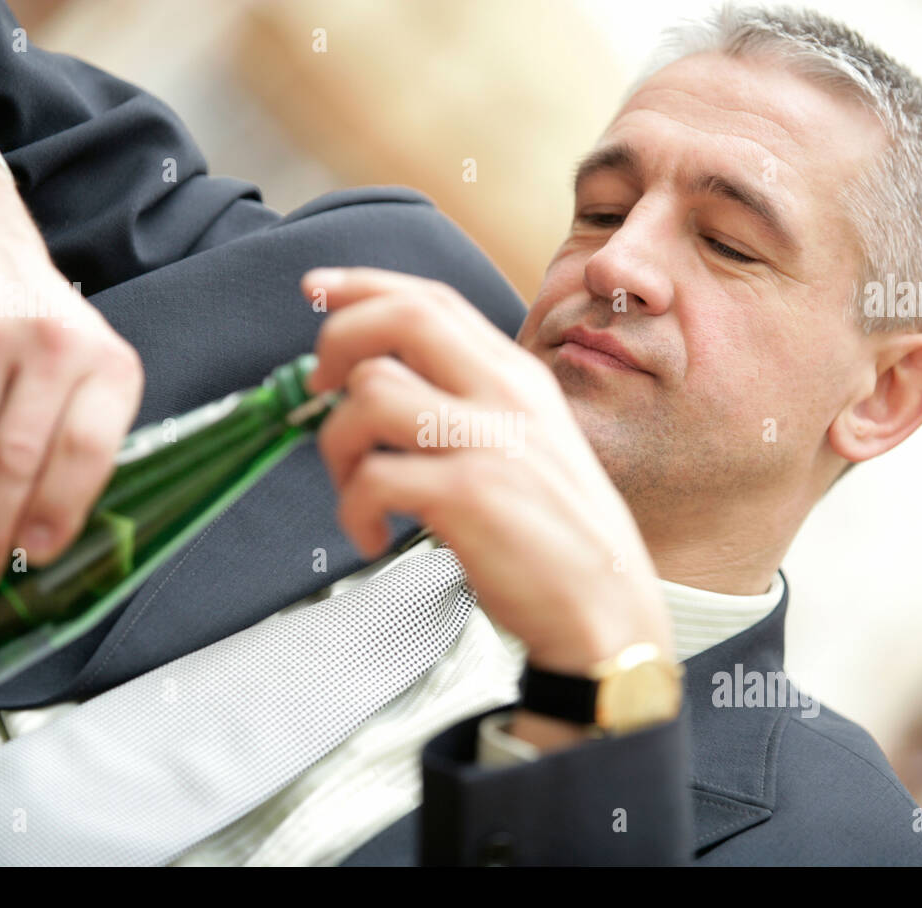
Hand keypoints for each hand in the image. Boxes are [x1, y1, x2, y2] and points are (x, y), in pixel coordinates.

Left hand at [302, 267, 672, 678]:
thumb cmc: (556, 539)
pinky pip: (373, 477)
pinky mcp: (469, 494)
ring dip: (337, 445)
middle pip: (401, 319)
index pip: (432, 299)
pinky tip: (372, 535)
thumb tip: (376, 387)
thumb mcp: (525, 446)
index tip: (316, 290)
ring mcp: (489, 440)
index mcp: (517, 377)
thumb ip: (466, 407)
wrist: (605, 608)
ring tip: (355, 489)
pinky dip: (353, 511)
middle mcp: (506, 394)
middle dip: (336, 342)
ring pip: (371, 393)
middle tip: (317, 387)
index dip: (363, 286)